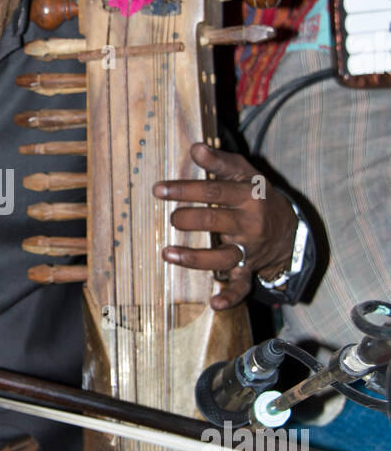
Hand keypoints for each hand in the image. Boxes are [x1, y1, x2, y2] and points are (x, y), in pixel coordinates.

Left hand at [153, 144, 297, 310]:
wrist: (291, 230)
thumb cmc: (258, 196)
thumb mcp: (245, 174)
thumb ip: (220, 161)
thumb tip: (195, 147)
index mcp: (249, 196)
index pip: (214, 190)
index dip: (185, 189)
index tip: (158, 190)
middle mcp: (250, 224)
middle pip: (215, 220)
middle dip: (189, 219)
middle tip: (172, 219)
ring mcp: (250, 249)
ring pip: (223, 257)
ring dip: (194, 258)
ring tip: (167, 253)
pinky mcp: (249, 270)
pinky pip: (242, 287)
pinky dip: (230, 297)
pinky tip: (214, 303)